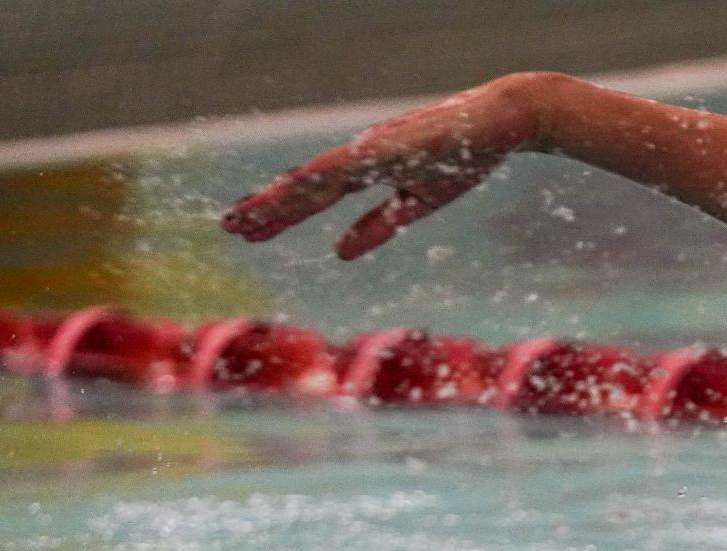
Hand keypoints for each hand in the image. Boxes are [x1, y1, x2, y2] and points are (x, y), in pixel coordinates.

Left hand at [221, 74, 549, 258]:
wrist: (498, 121)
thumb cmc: (463, 157)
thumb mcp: (416, 205)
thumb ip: (378, 227)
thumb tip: (339, 253)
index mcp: (366, 170)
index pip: (314, 196)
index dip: (282, 214)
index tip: (252, 232)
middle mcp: (359, 156)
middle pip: (303, 186)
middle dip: (266, 208)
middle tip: (228, 228)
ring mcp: (370, 149)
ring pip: (313, 178)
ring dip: (277, 199)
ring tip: (243, 219)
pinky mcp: (387, 146)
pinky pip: (344, 167)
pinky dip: (314, 180)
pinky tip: (290, 190)